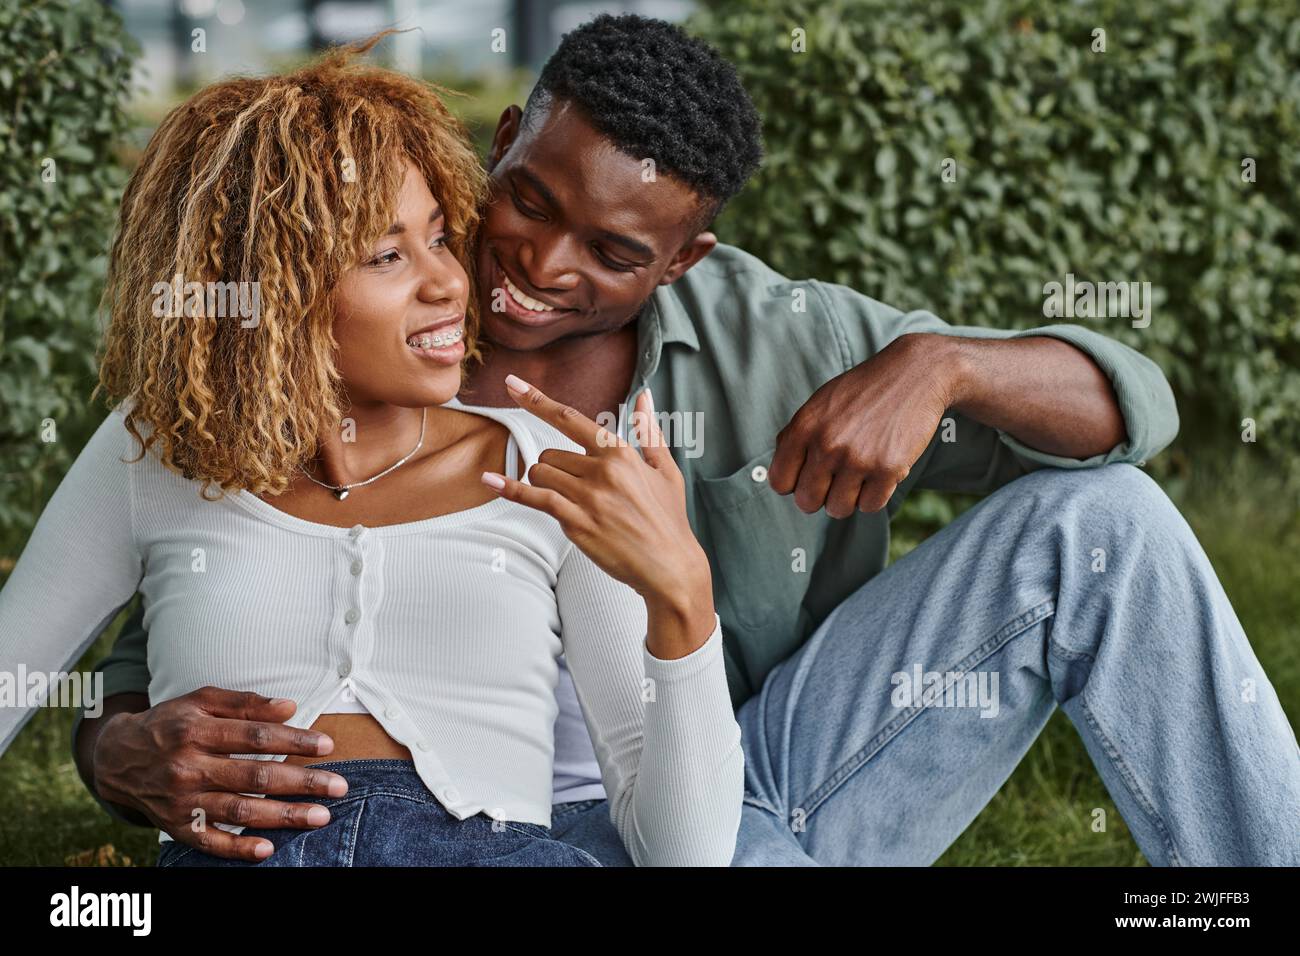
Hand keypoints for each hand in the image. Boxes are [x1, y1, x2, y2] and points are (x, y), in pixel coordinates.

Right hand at [90, 687, 348, 860]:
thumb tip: (289, 706)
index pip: (255, 737)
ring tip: (320, 816)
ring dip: (283, 816)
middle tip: (339, 786)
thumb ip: (244, 702)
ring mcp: (182, 800)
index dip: (293, 742)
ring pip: (240, 811)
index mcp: (196, 731)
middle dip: (301, 782)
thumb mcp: (200, 700)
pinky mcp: (177, 826)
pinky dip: (238, 848)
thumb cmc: (170, 723)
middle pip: (254, 777)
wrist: (116, 758)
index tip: (326, 746)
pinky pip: (210, 842)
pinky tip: (269, 849)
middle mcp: (188, 767)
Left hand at [481, 376, 714, 650]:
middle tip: (575, 489)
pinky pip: (535, 498)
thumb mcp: (665, 471)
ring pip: (540, 473)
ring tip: (569, 501)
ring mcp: (588, 497)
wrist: (671, 567)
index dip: (536, 400)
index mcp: (621, 453)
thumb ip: (648, 431)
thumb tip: (643, 395)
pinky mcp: (577, 523)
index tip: (512, 384)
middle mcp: (603, 471)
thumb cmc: (669, 519)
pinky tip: (491, 481)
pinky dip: (511, 489)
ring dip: (542, 483)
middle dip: (553, 467)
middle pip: (549, 454)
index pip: (570, 419)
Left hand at [769, 332, 956, 516]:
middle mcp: (826, 444)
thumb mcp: (819, 403)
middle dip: (820, 496)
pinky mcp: (888, 469)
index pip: (779, 482)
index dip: (794, 484)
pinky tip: (880, 473)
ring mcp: (857, 459)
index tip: (809, 476)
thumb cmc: (863, 391)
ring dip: (849, 498)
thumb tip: (778, 476)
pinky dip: (875, 495)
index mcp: (804, 427)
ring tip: (859, 475)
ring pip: (838, 509)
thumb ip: (796, 436)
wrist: (914, 373)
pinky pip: (870, 506)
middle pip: (807, 502)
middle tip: (836, 480)